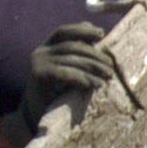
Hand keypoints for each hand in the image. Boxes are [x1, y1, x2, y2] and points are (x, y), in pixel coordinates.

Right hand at [1, 23, 118, 147]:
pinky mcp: (39, 75)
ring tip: (107, 77)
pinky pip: (65, 73)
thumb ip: (77, 56)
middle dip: (94, 55)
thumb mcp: (68, 72)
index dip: (82, 30)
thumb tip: (98, 36)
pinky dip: (82, 78)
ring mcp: (38, 63)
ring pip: (71, 60)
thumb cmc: (57, 95)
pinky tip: (94, 85)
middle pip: (72, 46)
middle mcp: (40, 52)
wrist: (36, 117)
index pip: (64, 31)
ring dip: (93, 68)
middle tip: (110, 66)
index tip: (101, 33)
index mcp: (46, 47)